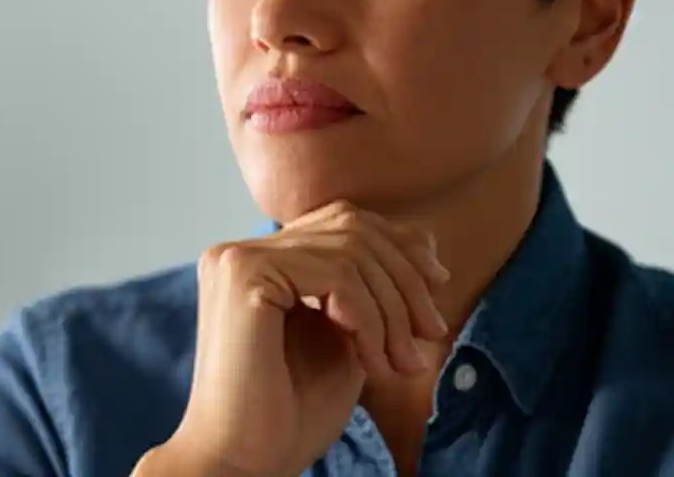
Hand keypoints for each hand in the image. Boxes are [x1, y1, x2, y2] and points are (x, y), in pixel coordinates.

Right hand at [138, 201, 449, 476]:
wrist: (243, 463)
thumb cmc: (290, 413)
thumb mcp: (348, 336)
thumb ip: (372, 289)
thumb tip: (424, 238)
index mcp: (256, 259)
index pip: (341, 221)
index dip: (398, 246)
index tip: (437, 288)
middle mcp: (238, 250)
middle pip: (351, 227)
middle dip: (405, 279)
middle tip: (431, 334)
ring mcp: (236, 259)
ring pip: (350, 249)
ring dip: (393, 308)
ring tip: (405, 361)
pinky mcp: (243, 277)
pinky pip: (336, 275)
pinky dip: (370, 318)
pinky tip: (374, 362)